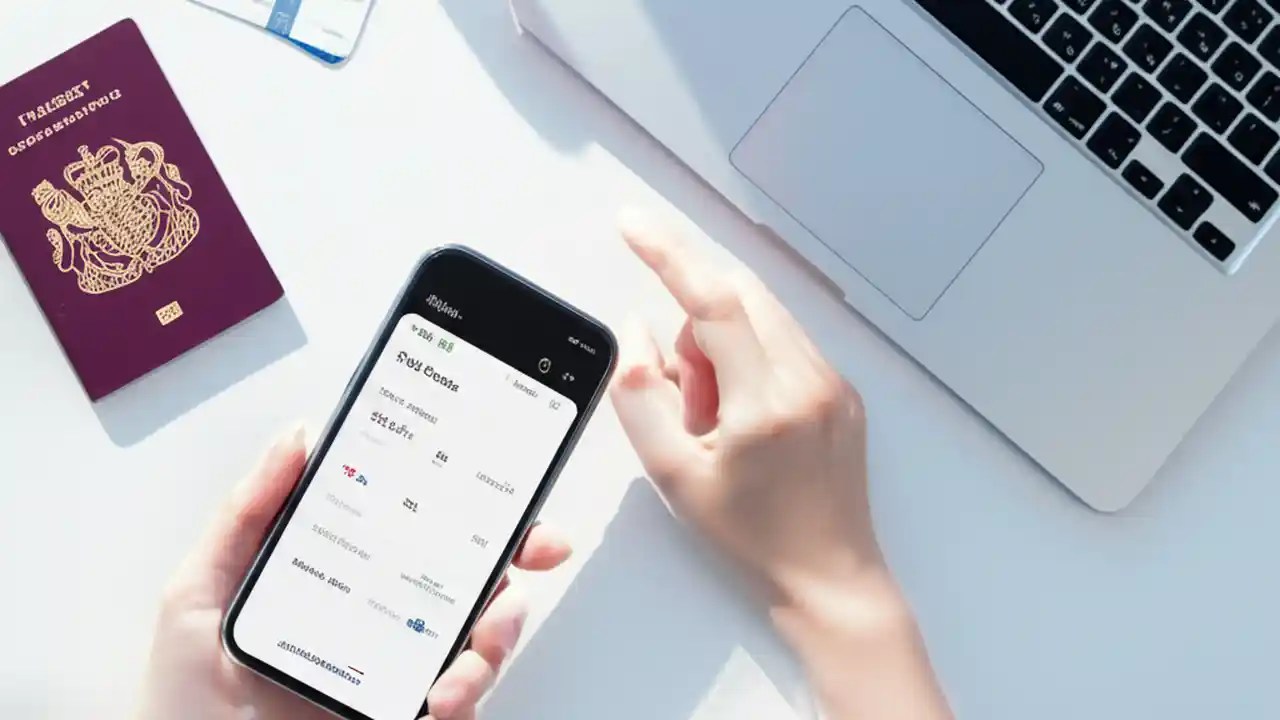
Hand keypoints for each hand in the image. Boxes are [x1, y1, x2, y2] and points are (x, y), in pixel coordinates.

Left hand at [137, 429, 571, 719]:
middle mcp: (387, 622)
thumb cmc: (185, 697)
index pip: (421, 530)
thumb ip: (248, 513)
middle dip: (521, 556)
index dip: (470, 503)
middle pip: (475, 579)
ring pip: (485, 640)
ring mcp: (402, 674)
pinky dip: (465, 694)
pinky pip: (462, 702)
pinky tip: (441, 695)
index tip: (501, 481)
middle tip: (541, 548)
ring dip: (499, 633)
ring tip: (477, 642)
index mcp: (351, 578)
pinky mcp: (409, 717)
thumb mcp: (202, 590)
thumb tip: (297, 440)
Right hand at [610, 211, 951, 718]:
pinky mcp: (844, 389)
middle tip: (689, 399)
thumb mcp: (674, 475)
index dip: (668, 255)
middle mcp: (809, 380)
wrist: (828, 575)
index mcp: (765, 405)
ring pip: (761, 317)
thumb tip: (635, 331)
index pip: (712, 302)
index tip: (633, 226)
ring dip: (723, 348)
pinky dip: (751, 360)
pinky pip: (785, 342)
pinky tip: (746, 416)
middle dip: (695, 330)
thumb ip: (639, 396)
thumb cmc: (751, 535)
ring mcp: (834, 382)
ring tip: (719, 418)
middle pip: (738, 300)